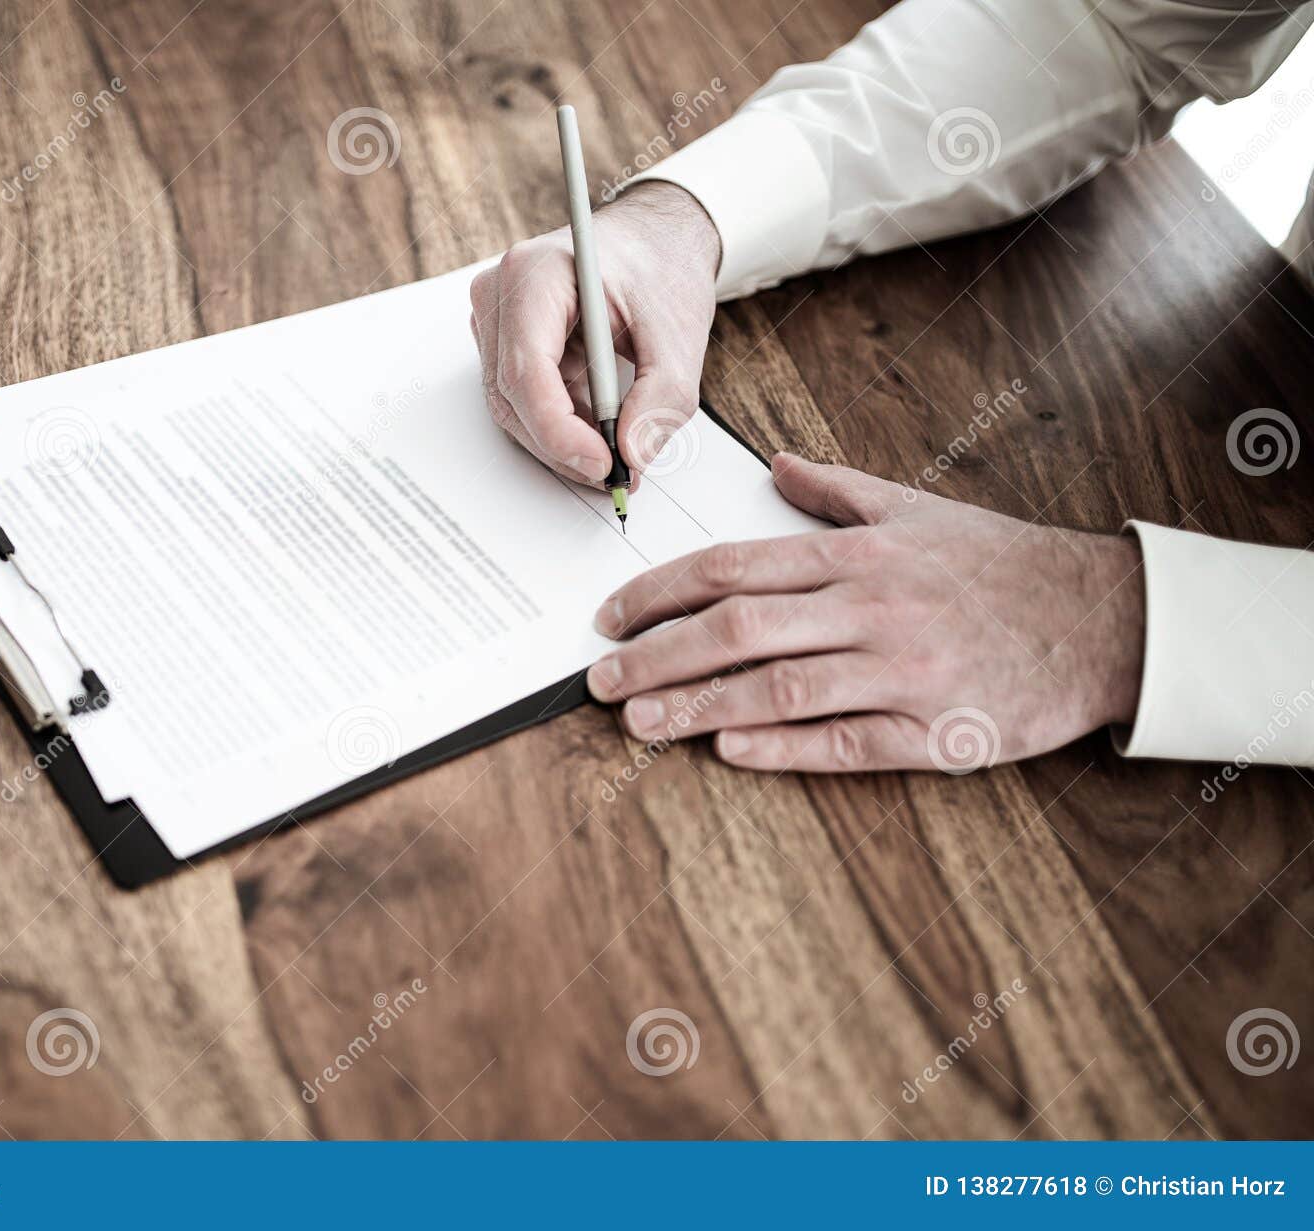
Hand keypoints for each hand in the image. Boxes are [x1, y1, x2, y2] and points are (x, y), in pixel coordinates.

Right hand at [469, 182, 719, 485]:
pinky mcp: (507, 343)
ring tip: (617, 454)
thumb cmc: (659, 266)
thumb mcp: (679, 334)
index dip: (559, 429)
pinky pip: (523, 400)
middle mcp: (501, 295)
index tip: (602, 462)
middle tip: (617, 473)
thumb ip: (661, 399)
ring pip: (514, 407)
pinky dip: (562, 425)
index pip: (526, 371)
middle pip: (513, 397)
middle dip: (564, 445)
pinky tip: (599, 432)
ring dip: (563, 441)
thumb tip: (633, 456)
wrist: (654, 241)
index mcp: (534, 275)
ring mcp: (497, 320)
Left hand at [586, 453, 1146, 771]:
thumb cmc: (999, 565)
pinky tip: (729, 753)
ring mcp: (898, 673)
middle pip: (737, 630)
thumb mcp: (917, 508)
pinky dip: (782, 751)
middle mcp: (868, 609)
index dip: (660, 591)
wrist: (1101, 619)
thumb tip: (774, 464)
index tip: (611, 614)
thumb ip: (837, 490)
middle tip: (600, 679)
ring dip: (697, 707)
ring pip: (777, 690)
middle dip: (656, 655)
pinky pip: (843, 744)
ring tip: (639, 723)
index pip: (732, 568)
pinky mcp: (931, 731)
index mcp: (855, 554)